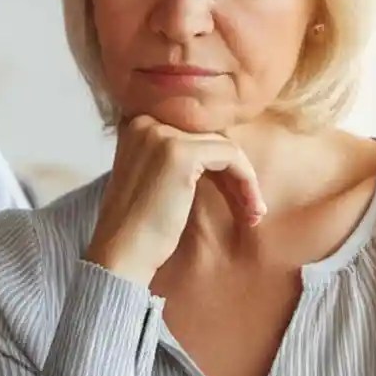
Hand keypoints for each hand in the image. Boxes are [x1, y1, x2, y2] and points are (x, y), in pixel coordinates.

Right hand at [85, 115, 266, 286]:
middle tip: (250, 208)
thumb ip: (174, 158)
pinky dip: (246, 181)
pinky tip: (250, 208)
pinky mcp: (181, 153)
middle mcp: (147, 122)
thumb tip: (222, 154)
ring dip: (245, 181)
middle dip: (234, 175)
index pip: (193, 134)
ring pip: (224, 146)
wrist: (121, 254)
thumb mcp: (152, 179)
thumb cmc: (138, 228)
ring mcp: (163, 135)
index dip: (218, 165)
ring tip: (254, 214)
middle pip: (209, 139)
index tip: (234, 196)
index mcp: (137, 124)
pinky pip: (230, 156)